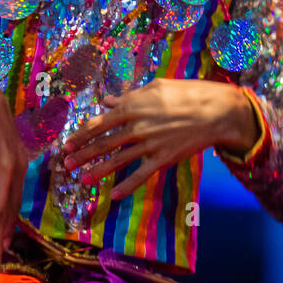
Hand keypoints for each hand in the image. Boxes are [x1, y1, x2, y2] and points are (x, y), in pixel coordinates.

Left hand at [63, 79, 259, 199]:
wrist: (215, 111)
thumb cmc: (185, 94)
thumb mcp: (154, 88)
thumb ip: (127, 97)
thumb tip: (106, 101)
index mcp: (132, 106)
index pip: (99, 123)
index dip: (81, 134)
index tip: (68, 143)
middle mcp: (137, 127)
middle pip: (104, 144)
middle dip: (83, 155)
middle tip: (66, 164)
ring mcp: (150, 144)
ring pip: (118, 160)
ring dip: (99, 171)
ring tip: (83, 179)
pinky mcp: (163, 159)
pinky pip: (141, 174)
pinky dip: (127, 185)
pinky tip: (114, 194)